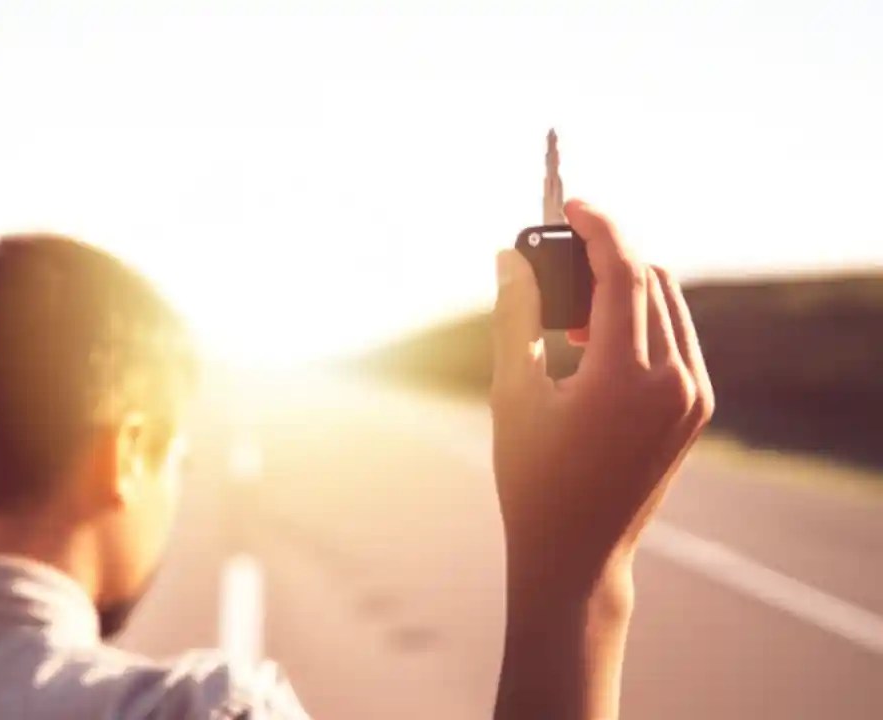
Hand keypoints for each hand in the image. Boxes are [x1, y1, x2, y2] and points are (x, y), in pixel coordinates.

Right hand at [490, 199, 713, 718]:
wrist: (577, 551)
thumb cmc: (532, 478)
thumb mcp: (512, 392)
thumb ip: (513, 315)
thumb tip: (509, 255)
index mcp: (626, 378)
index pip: (626, 271)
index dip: (600, 226)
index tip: (573, 204)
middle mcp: (675, 382)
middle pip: (652, 278)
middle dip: (607, 254)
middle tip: (557, 258)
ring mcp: (694, 397)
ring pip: (670, 304)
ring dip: (625, 286)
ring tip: (569, 314)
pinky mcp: (697, 409)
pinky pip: (677, 337)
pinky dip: (641, 319)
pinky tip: (595, 342)